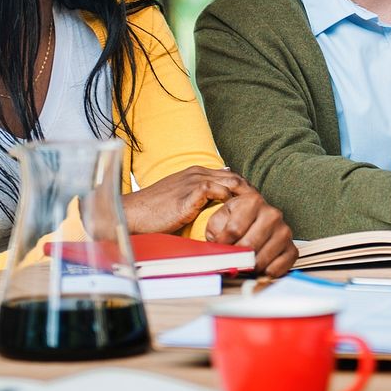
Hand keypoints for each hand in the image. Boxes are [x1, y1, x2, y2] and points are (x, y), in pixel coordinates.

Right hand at [122, 166, 248, 235]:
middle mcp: (198, 172)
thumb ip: (197, 199)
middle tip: (259, 212)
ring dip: (244, 199)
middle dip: (250, 194)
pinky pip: (220, 192)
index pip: (230, 176)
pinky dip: (230, 205)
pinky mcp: (191, 192)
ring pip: (232, 182)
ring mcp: (195, 180)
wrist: (132, 214)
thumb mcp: (179, 199)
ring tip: (253, 215)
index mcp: (196, 173)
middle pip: (236, 177)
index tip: (253, 206)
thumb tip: (217, 204)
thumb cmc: (153, 212)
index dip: (244, 191)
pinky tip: (235, 218)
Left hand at [205, 188, 296, 277]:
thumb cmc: (234, 223)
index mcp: (253, 202)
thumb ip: (215, 231)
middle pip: (249, 246)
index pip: (234, 230)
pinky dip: (265, 273)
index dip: (222, 244)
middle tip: (229, 260)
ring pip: (261, 260)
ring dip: (249, 267)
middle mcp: (272, 214)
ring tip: (244, 262)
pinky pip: (278, 268)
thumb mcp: (219, 220)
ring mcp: (284, 232)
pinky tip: (259, 267)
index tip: (219, 248)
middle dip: (235, 258)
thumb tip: (217, 249)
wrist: (252, 224)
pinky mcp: (291, 248)